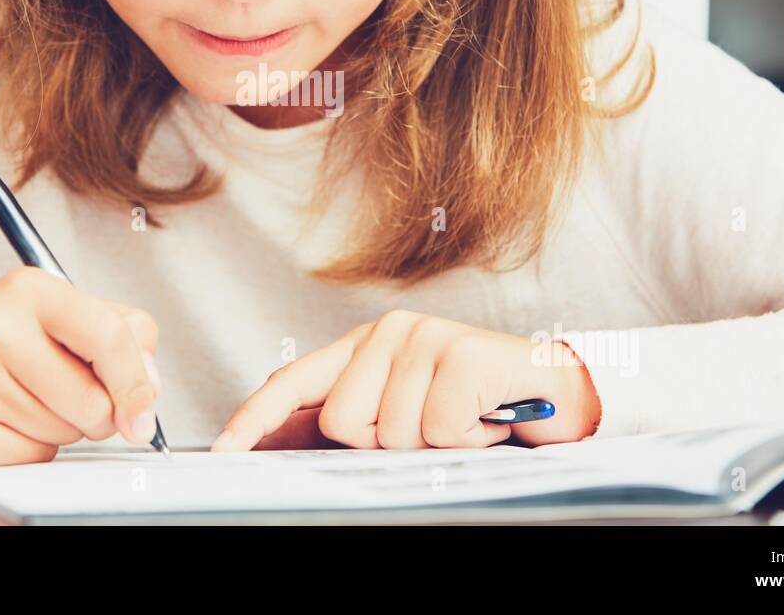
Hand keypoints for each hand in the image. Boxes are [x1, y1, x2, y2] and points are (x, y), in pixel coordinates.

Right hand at [0, 267, 160, 465]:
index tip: (144, 411)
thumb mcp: (61, 315)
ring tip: (30, 399)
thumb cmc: (1, 343)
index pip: (108, 334)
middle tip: (73, 396)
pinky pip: (34, 455)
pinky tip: (7, 420)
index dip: (136, 380)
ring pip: (67, 431)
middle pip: (92, 399)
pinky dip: (34, 446)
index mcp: (30, 290)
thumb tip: (148, 391)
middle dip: (100, 412)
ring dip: (64, 427)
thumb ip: (121, 337)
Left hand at [211, 310, 599, 451]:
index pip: (298, 380)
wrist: (557, 393)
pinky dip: (465, 441)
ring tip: (463, 423)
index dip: (259, 417)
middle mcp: (390, 333)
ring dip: (434, 445)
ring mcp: (426, 338)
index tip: (226, 450)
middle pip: (345, 422)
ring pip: (392, 431)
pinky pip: (437, 428)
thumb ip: (353, 421)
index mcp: (367, 347)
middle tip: (432, 430)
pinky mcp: (462, 353)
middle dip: (387, 445)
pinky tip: (484, 419)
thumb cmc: (475, 407)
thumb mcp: (405, 414)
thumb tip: (282, 445)